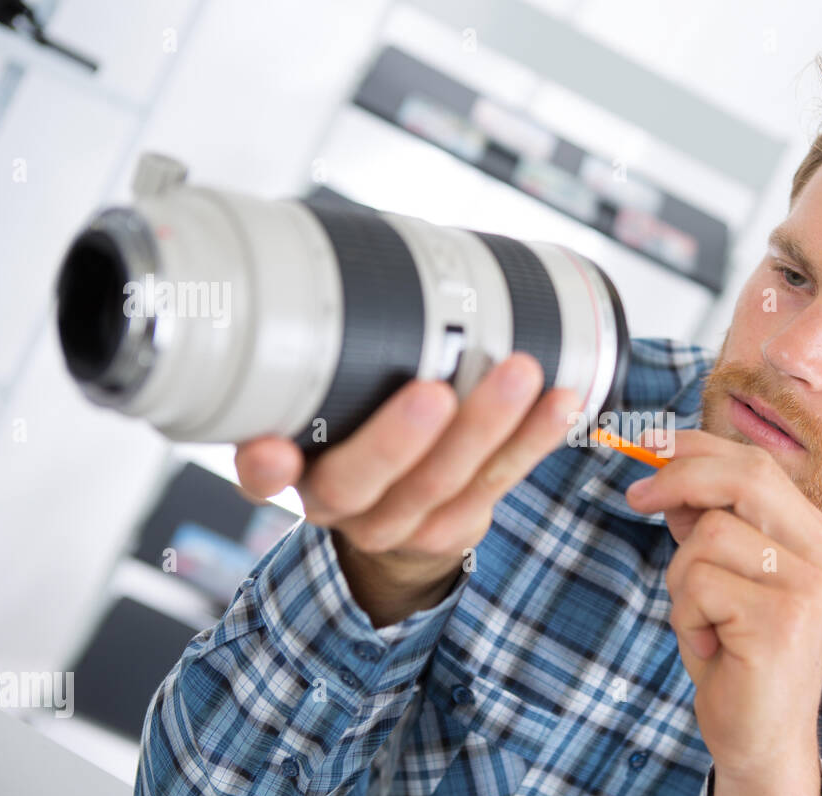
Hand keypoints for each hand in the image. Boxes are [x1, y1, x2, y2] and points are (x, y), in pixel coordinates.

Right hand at [234, 353, 581, 625]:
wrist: (392, 520)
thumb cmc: (356, 428)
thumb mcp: (322, 398)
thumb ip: (325, 348)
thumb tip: (356, 244)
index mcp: (292, 466)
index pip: (261, 473)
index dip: (265, 466)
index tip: (272, 449)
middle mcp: (337, 503)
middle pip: (360, 480)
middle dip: (397, 439)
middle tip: (433, 392)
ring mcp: (397, 522)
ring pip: (440, 482)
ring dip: (485, 427)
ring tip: (520, 376)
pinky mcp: (453, 526)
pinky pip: (496, 483)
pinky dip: (532, 440)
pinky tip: (560, 403)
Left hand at [624, 429, 821, 782]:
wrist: (760, 740)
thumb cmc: (736, 657)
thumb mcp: (719, 578)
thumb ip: (708, 525)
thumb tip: (668, 473)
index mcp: (815, 537)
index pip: (756, 465)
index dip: (697, 447)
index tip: (647, 444)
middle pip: (743, 477)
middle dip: (677, 478)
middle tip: (634, 498)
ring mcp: (807, 587)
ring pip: (709, 534)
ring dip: (681, 578)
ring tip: (703, 620)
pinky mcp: (780, 621)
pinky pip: (699, 583)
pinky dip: (685, 615)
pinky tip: (711, 646)